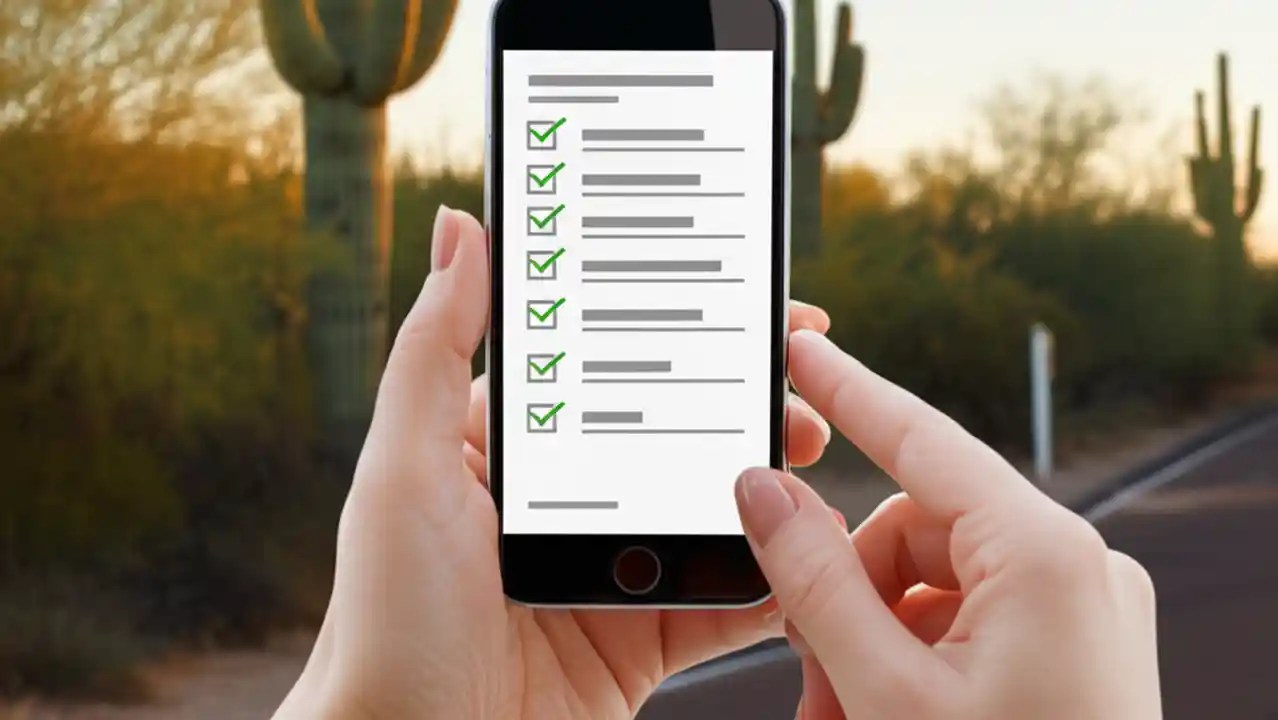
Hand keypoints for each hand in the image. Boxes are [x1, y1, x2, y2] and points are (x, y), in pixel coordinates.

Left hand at [273, 207, 834, 719]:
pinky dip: (772, 574)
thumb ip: (435, 348)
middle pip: (674, 430)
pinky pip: (724, 598)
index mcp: (508, 447)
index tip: (743, 298)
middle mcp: (565, 500)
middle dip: (745, 399)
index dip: (680, 324)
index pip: (607, 362)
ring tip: (809, 457)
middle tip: (800, 383)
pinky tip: (806, 548)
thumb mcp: (404, 468)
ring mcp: (609, 567)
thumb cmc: (385, 617)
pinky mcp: (642, 636)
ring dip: (768, 480)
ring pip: (710, 507)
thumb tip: (457, 228)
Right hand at [735, 330, 1161, 719]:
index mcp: (1046, 555)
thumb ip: (814, 580)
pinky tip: (891, 715)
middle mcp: (1075, 566)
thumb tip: (765, 492)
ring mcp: (1081, 607)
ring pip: (934, 581)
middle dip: (850, 598)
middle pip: (916, 529)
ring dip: (874, 642)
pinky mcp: (1074, 645)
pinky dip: (916, 658)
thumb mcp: (887, 691)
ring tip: (848, 717)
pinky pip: (970, 618)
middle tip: (814, 682)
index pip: (923, 440)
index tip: (802, 350)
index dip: (851, 391)